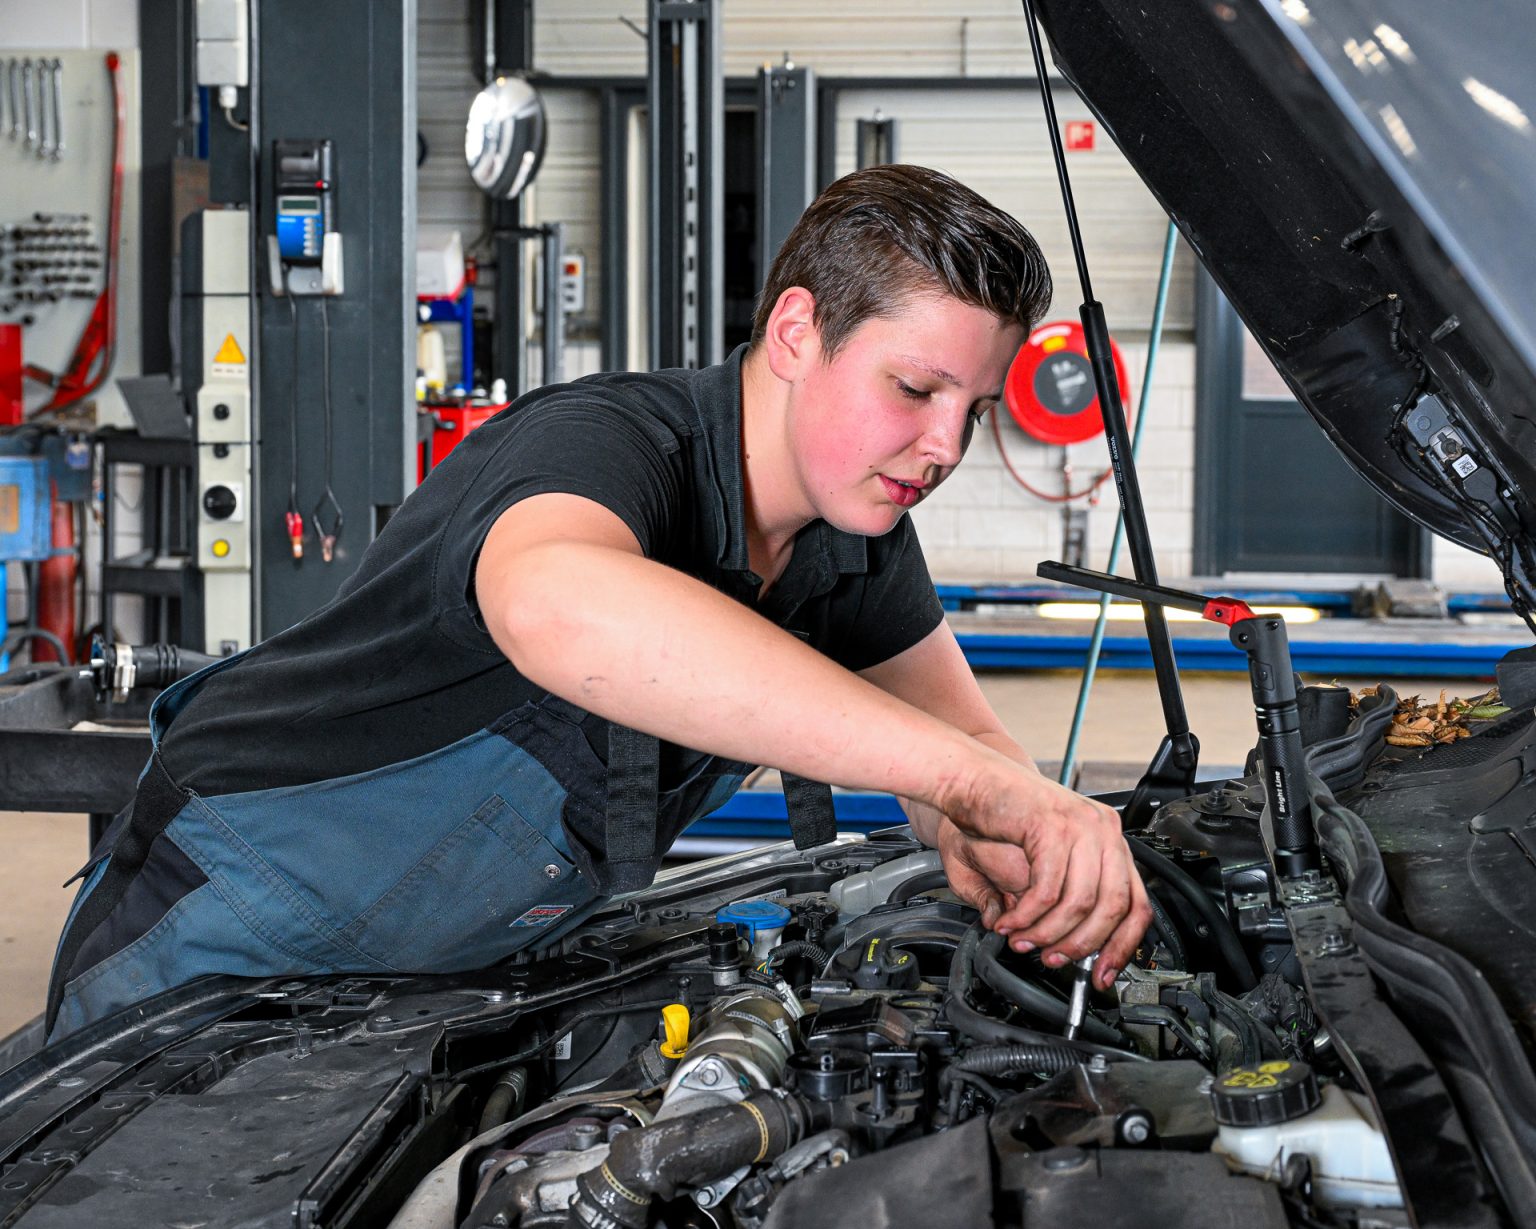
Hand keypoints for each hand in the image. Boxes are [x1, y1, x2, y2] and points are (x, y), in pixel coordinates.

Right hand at [936, 758, 1151, 988]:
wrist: (972, 780)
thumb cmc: (1003, 817)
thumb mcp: (1044, 862)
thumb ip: (1064, 898)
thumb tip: (1074, 947)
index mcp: (1110, 840)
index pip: (1137, 904)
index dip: (1122, 946)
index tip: (1101, 974)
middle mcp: (1103, 831)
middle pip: (1113, 908)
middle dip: (1081, 945)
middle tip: (1053, 959)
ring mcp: (1081, 826)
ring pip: (1079, 903)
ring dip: (1047, 933)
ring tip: (1022, 941)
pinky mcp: (1052, 826)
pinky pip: (1046, 890)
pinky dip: (1026, 916)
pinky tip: (1009, 922)